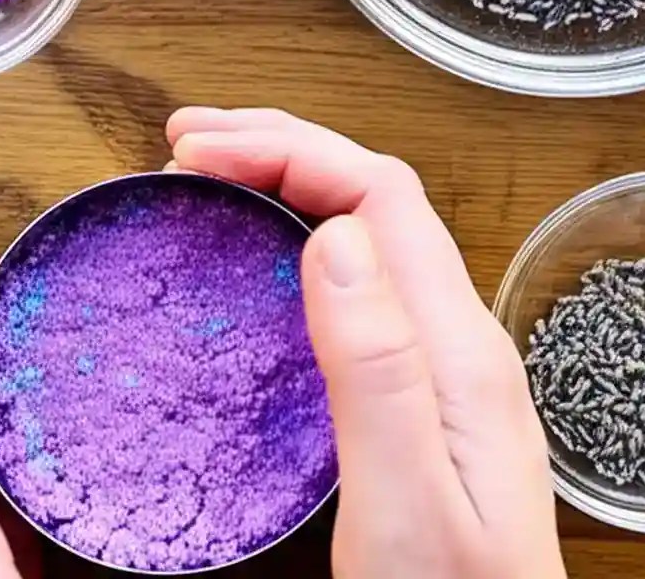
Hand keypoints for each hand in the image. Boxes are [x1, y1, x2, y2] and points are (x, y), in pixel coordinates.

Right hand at [167, 107, 565, 578]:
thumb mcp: (406, 499)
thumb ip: (379, 371)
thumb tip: (335, 234)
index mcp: (457, 346)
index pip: (378, 195)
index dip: (287, 149)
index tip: (197, 150)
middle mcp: (455, 339)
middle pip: (374, 198)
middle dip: (280, 147)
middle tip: (187, 145)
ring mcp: (440, 365)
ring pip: (365, 235)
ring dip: (288, 185)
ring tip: (212, 176)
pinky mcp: (417, 394)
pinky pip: (356, 288)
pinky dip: (295, 245)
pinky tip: (258, 261)